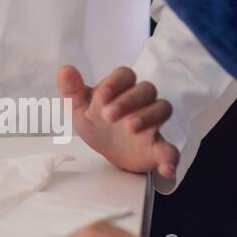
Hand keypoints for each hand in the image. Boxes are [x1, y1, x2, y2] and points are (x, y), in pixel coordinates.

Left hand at [57, 65, 179, 180]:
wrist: (108, 150)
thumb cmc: (96, 121)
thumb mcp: (78, 107)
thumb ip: (71, 89)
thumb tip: (65, 69)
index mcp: (120, 89)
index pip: (125, 75)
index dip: (115, 83)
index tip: (100, 97)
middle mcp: (140, 102)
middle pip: (146, 90)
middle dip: (128, 100)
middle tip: (108, 115)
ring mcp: (152, 124)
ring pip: (162, 109)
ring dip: (148, 117)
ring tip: (130, 128)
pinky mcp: (158, 147)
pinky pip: (171, 150)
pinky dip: (171, 158)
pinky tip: (165, 167)